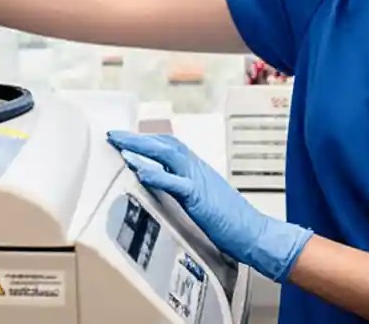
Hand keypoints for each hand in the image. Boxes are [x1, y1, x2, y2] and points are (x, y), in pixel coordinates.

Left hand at [107, 131, 312, 282]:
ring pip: (168, 154)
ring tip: (119, 145)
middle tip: (113, 135)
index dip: (146, 140)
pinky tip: (139, 170)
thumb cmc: (231, 222)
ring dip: (141, 147)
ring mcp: (198, 180)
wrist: (256, 234)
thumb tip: (163, 187)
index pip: (169, 146)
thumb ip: (184, 190)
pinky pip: (175, 182)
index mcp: (197, 169)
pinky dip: (156, 174)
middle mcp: (196, 168)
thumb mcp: (203, 199)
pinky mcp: (200, 197)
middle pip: (164, 143)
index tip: (126, 139)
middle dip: (137, 138)